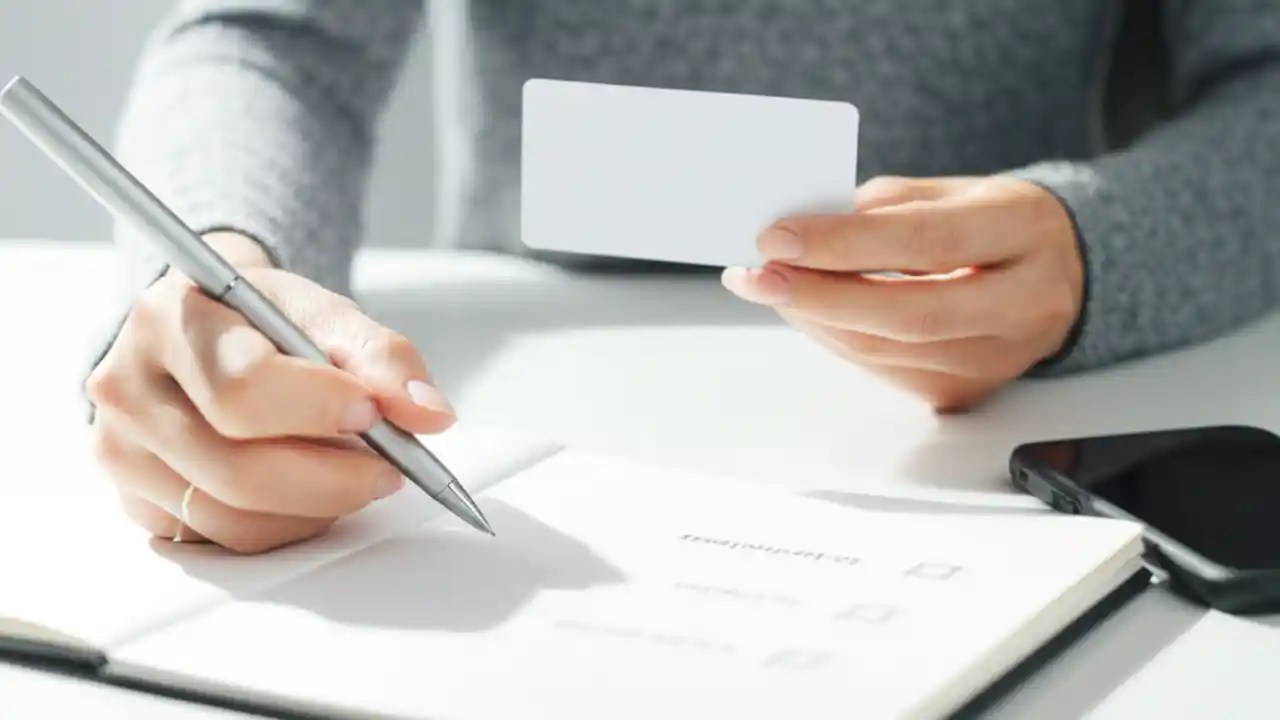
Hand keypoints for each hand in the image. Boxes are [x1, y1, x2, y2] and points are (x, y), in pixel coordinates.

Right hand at [86, 232, 456, 552]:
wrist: (212, 330)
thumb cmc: (265, 321)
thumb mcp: (323, 314)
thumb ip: (382, 356)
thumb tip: (430, 413)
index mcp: (168, 319)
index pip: (243, 385)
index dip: (318, 408)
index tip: (374, 413)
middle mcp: (127, 388)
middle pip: (237, 468)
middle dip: (333, 477)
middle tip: (390, 467)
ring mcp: (123, 453)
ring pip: (233, 517)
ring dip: (317, 507)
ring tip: (357, 474)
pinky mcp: (137, 502)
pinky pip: (225, 539)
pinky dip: (287, 524)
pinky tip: (314, 491)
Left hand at [721, 176, 1083, 410]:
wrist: (1061, 274)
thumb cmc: (995, 224)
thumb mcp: (953, 191)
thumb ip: (883, 207)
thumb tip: (800, 231)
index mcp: (1025, 231)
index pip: (925, 242)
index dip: (843, 243)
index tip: (777, 236)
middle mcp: (1025, 303)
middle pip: (907, 313)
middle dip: (817, 296)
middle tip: (756, 275)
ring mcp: (1000, 358)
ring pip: (886, 350)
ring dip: (814, 319)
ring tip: (768, 285)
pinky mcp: (969, 392)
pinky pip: (883, 370)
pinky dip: (836, 337)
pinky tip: (807, 310)